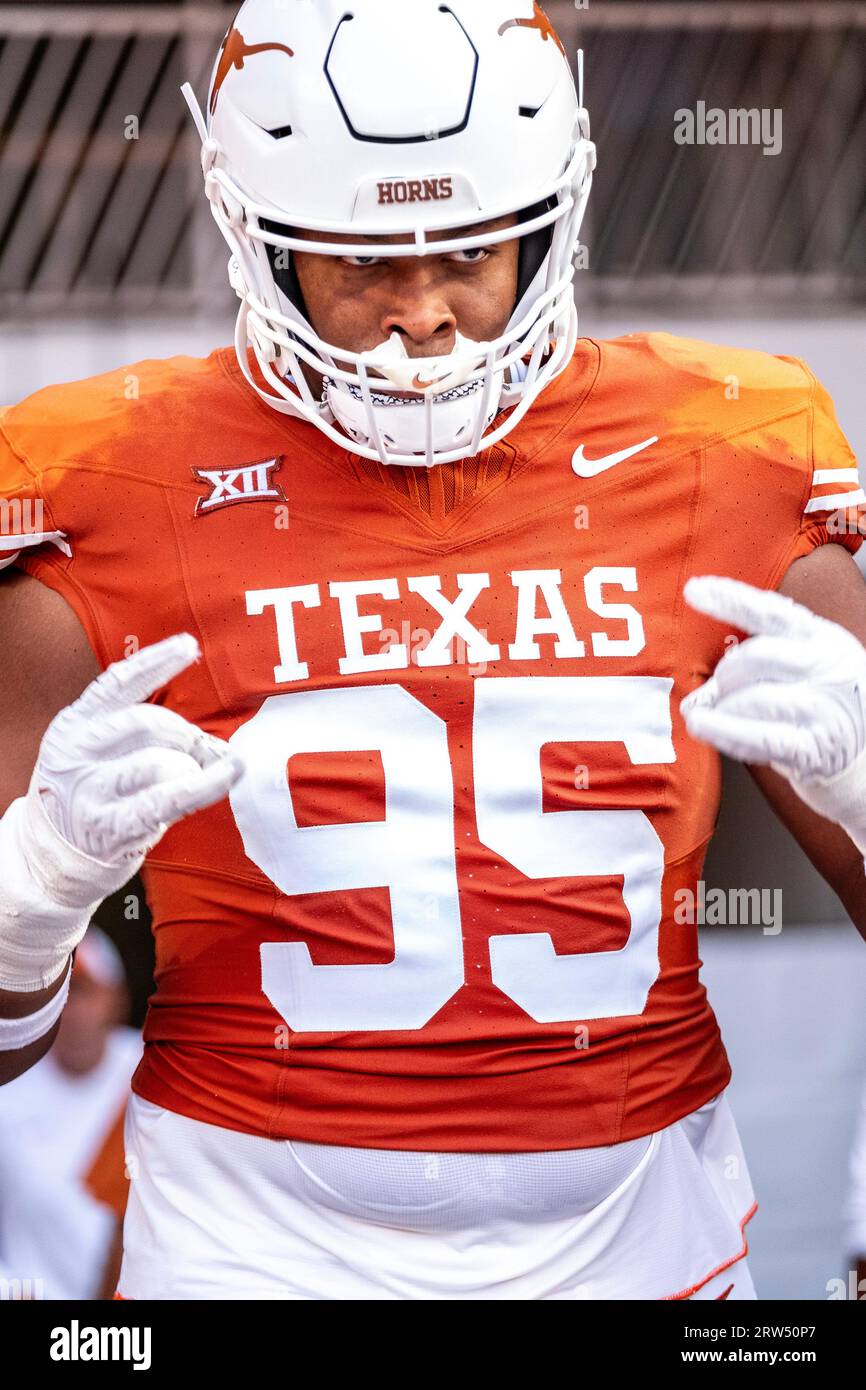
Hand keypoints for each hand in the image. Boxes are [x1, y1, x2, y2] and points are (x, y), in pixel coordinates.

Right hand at [33, 633, 242, 869]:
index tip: (189, 645)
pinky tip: (227, 776)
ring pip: (160, 762)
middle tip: (204, 749)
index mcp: (75, 724)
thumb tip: (217, 746)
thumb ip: (147, 737)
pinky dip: (205, 786)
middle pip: (148, 722)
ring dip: (193, 767)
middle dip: (187, 734)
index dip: (156, 661)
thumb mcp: (101, 753)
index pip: (117, 682)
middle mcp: (78, 752)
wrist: (52, 856)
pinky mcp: (111, 825)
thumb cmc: (92, 797)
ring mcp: (91, 790)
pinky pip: (169, 798)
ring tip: (199, 776)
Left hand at [681, 575, 865, 848]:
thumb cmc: (824, 711)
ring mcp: (824, 707)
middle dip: (725, 676)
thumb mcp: (806, 670)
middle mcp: (828, 666)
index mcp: (823, 639)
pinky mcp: (814, 747)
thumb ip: (759, 666)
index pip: (772, 612)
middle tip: (717, 693)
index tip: (694, 589)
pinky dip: (723, 732)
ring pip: (751, 698)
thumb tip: (698, 693)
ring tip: (711, 717)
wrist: (864, 760)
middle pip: (756, 656)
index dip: (731, 599)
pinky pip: (756, 736)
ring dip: (719, 709)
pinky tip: (705, 728)